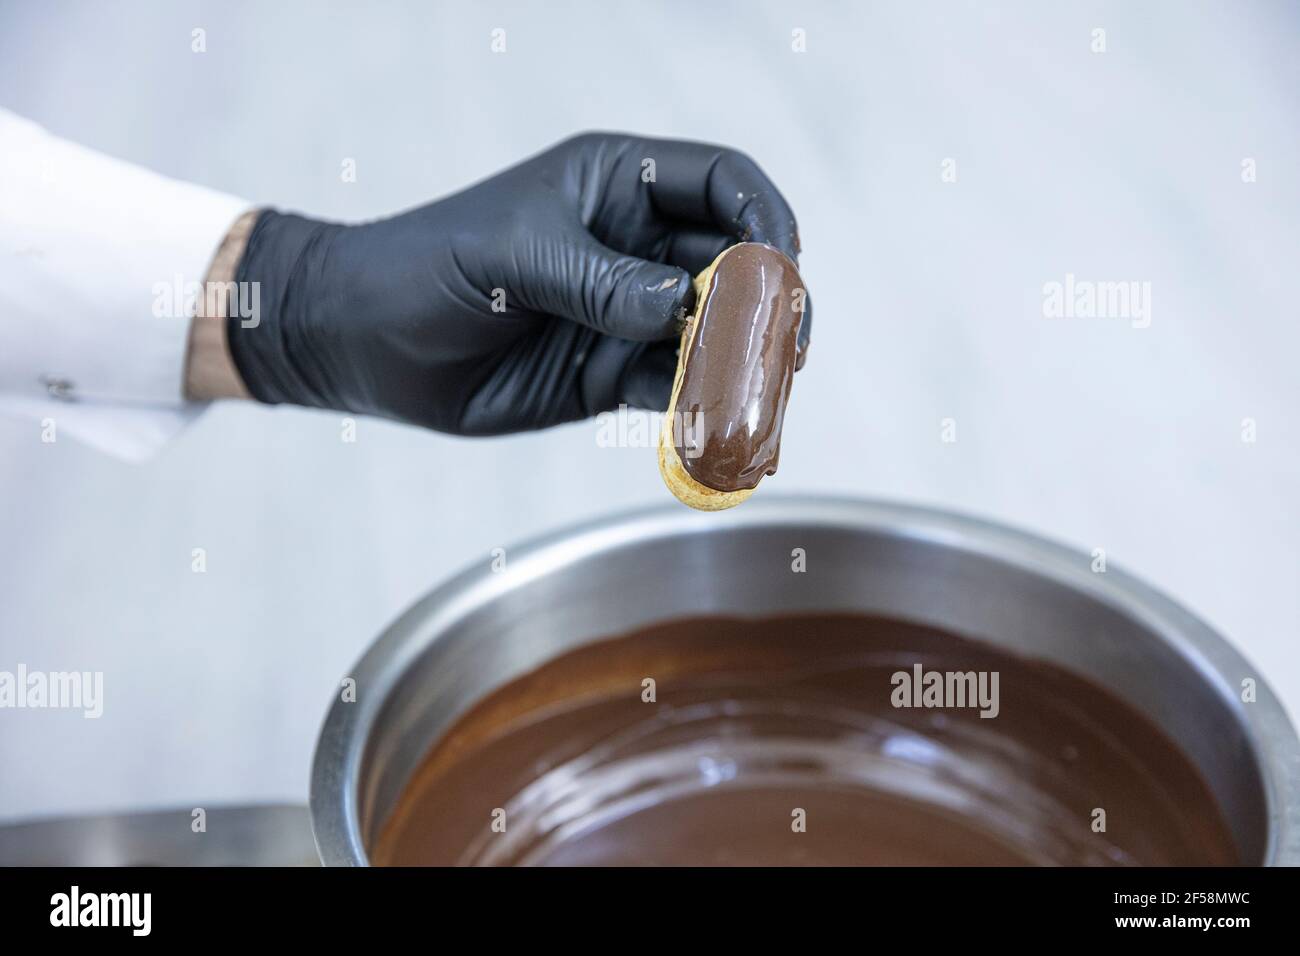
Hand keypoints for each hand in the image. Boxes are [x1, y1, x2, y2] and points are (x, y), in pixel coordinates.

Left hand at [225, 132, 808, 434]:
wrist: (360, 343)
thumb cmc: (423, 268)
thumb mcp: (511, 256)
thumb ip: (598, 280)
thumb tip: (682, 305)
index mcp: (617, 183)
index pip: (722, 183)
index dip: (765, 215)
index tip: (784, 262)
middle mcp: (634, 246)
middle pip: (735, 265)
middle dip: (769, 303)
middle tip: (787, 347)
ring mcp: (626, 313)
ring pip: (713, 335)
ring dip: (743, 365)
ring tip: (763, 397)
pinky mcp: (609, 374)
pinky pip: (673, 389)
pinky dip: (700, 408)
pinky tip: (716, 427)